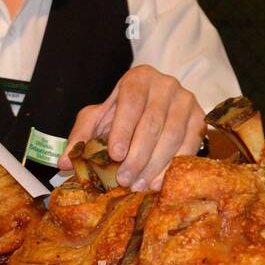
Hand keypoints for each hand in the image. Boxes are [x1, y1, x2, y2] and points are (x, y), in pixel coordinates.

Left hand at [55, 65, 205, 191]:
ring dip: (154, 165)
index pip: (131, 102)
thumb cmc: (122, 112)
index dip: (123, 129)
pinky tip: (159, 182)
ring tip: (139, 185)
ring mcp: (186, 100)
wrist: (154, 104)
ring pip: (172, 136)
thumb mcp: (98, 118)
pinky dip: (174, 165)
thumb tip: (64, 163)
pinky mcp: (199, 119)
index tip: (114, 155)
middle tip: (124, 179)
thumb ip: (81, 136)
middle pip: (152, 123)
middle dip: (137, 155)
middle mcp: (165, 85)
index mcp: (138, 78)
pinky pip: (190, 144)